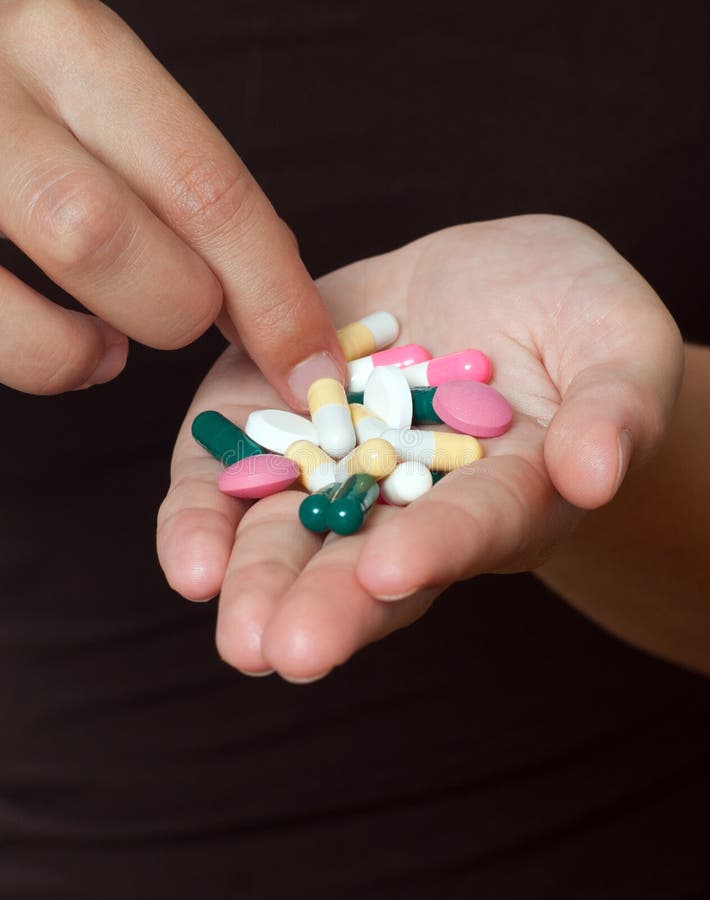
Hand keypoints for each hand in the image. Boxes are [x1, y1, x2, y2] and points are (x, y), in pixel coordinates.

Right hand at [0, 0, 342, 401]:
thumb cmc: (3, 80)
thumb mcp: (79, 77)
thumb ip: (160, 164)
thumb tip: (258, 280)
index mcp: (61, 32)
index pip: (204, 181)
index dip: (273, 293)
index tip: (313, 366)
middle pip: (115, 232)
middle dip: (181, 309)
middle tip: (188, 317)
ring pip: (48, 280)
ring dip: (105, 343)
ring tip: (113, 346)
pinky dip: (42, 359)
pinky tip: (59, 342)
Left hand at [157, 215, 682, 680]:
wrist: (490, 280)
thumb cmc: (573, 313)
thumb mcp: (618, 342)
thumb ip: (616, 408)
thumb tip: (595, 474)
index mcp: (502, 493)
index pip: (474, 524)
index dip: (438, 546)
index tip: (394, 572)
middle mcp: (411, 501)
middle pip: (370, 558)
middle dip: (329, 604)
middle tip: (286, 651)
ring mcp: (336, 464)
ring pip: (292, 531)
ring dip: (258, 579)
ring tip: (234, 627)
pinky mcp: (276, 421)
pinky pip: (232, 474)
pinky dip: (206, 513)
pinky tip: (190, 559)